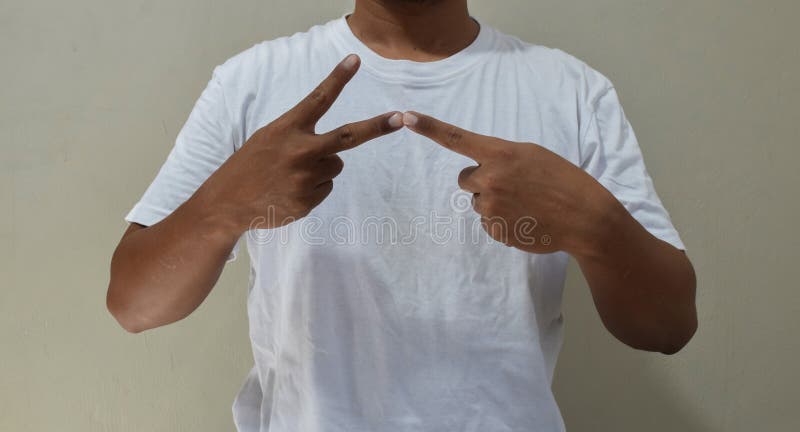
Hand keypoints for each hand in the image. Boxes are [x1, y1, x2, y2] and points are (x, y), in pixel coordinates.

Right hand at [197, 54, 403, 233]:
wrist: (227, 204)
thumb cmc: (249, 166)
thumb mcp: (268, 139)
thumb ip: (299, 136)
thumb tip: (337, 150)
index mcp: (288, 129)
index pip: (318, 99)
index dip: (338, 78)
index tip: (355, 60)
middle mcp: (301, 151)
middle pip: (350, 137)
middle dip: (377, 126)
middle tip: (399, 118)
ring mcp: (307, 177)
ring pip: (336, 166)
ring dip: (322, 168)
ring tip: (292, 175)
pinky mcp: (309, 200)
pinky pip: (326, 188)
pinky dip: (313, 189)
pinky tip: (290, 191)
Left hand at [402, 111, 616, 255]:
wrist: (584, 217)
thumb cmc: (561, 180)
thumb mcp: (532, 155)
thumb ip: (501, 158)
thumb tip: (479, 173)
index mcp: (500, 153)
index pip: (457, 138)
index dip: (429, 127)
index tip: (406, 117)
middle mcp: (490, 179)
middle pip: (465, 178)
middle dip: (481, 181)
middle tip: (513, 185)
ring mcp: (490, 207)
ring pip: (476, 201)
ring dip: (493, 201)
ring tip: (524, 203)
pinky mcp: (495, 230)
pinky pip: (487, 222)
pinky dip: (502, 221)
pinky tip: (525, 218)